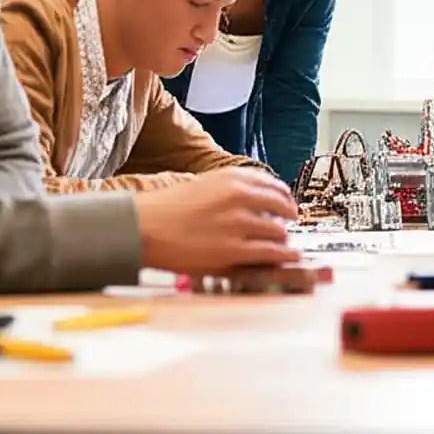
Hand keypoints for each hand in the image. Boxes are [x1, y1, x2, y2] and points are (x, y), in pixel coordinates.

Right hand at [134, 166, 300, 273]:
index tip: (288, 204)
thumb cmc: (168, 208)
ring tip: (284, 244)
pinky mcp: (233, 251)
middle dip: (288, 217)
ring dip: (283, 238)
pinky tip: (289, 256)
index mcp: (232, 178)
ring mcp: (238, 224)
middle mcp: (239, 197)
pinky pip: (271, 252)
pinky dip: (284, 255)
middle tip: (288, 224)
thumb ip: (232, 189)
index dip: (285, 197)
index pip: (273, 184)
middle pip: (281, 206)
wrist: (143, 227)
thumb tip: (259, 200)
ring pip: (278, 231)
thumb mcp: (204, 185)